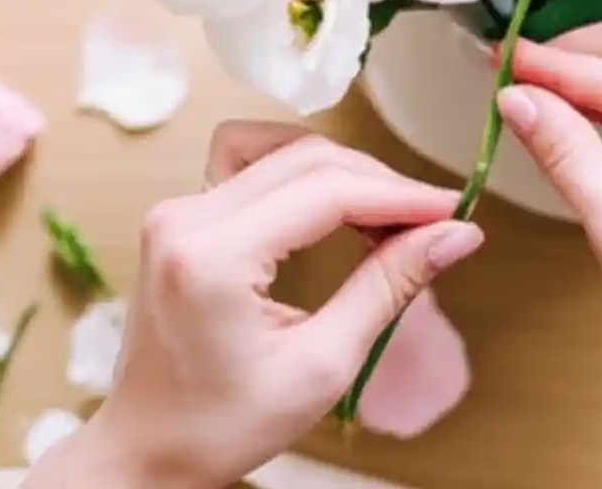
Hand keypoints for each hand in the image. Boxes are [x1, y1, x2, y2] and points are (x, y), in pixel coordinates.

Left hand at [25, 123, 483, 488]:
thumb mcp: (322, 364)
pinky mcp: (180, 218)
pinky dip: (297, 171)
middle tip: (433, 219)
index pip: (327, 192)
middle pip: (305, 160)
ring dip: (340, 170)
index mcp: (213, 256)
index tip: (453, 210)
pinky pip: (247, 163)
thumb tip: (454, 236)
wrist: (147, 451)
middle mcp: (185, 219)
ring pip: (277, 150)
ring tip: (385, 212)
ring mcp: (176, 213)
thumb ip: (387, 287)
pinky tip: (329, 200)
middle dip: (380, 183)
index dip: (400, 196)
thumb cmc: (222, 425)